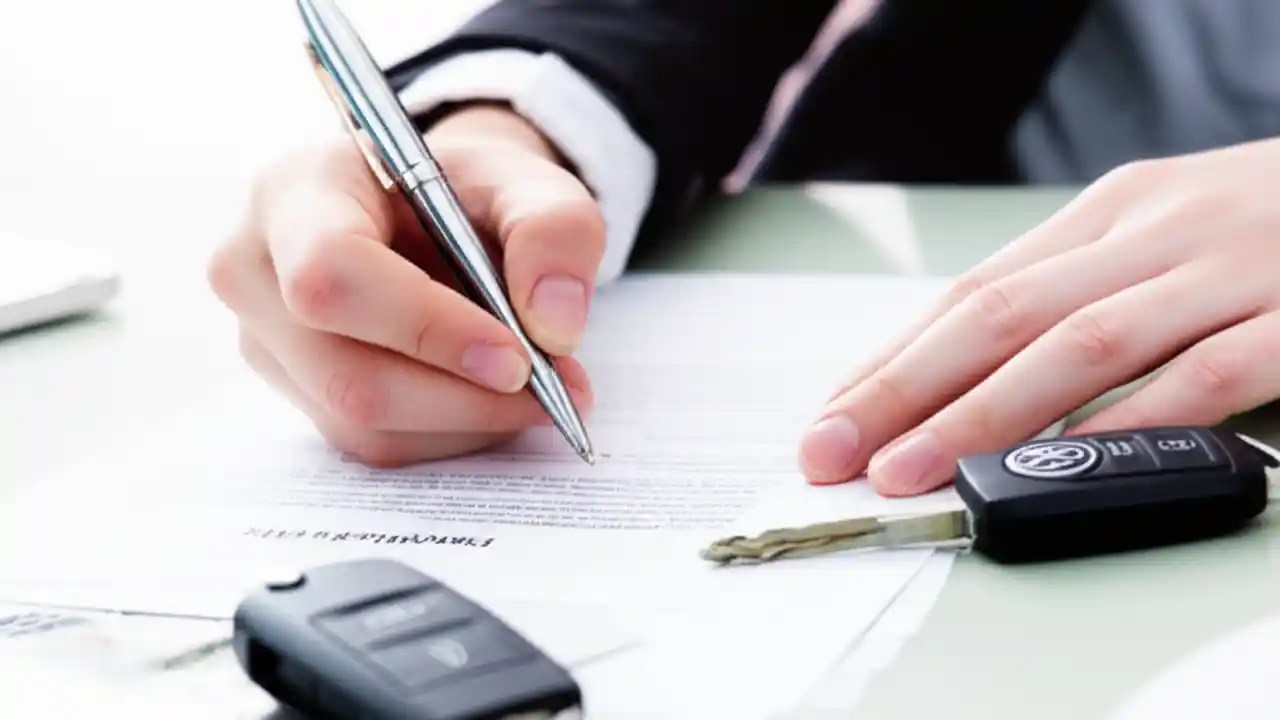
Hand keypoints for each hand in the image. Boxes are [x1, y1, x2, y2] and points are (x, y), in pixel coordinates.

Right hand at [208, 104, 601, 464]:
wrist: (432, 214)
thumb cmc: (469, 192)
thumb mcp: (529, 181)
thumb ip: (555, 231)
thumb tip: (555, 326)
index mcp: (297, 192)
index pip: (331, 275)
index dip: (425, 328)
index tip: (518, 357)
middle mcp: (256, 270)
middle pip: (347, 373)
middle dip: (465, 396)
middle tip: (558, 391)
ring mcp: (265, 340)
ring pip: (364, 422)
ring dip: (468, 422)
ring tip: (541, 391)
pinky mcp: (296, 392)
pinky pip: (374, 443)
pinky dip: (451, 432)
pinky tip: (492, 398)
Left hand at [801, 138, 1279, 494]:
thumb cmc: (1262, 226)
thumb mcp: (1155, 239)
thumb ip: (1075, 297)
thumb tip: (960, 378)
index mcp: (1105, 217)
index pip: (970, 294)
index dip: (892, 361)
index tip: (830, 419)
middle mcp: (1149, 235)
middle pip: (998, 317)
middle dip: (903, 391)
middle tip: (834, 453)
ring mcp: (1224, 273)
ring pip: (1080, 347)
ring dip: (984, 417)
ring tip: (914, 472)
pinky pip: (1205, 377)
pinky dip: (1127, 424)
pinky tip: (1065, 465)